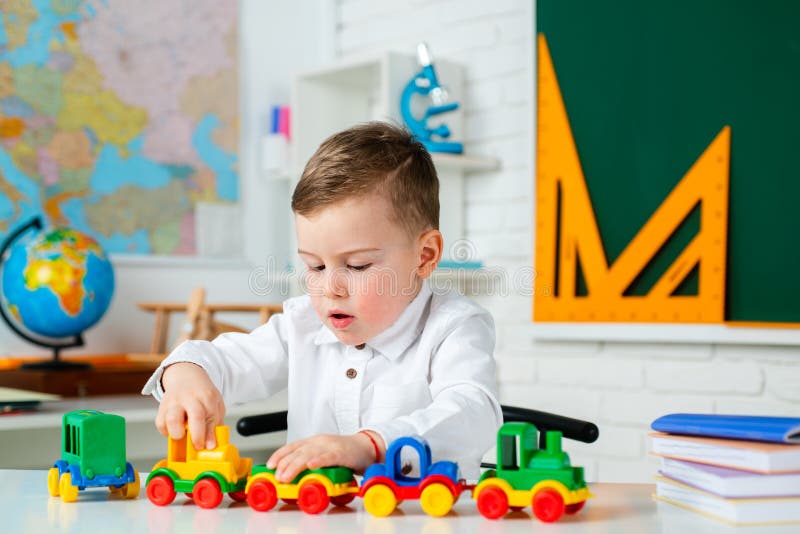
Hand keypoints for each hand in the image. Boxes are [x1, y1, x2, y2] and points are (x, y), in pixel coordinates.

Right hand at [155, 362, 225, 450]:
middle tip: (197, 445)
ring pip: (173, 419)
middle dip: (197, 434)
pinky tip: (174, 430)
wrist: (186, 377)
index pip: (210, 415)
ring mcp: (175, 402)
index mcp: (207, 396)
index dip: (210, 434)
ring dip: (178, 433)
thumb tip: (211, 445)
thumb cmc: (202, 394)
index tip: (209, 446)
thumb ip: (215, 423)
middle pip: (195, 415)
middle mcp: (190, 398)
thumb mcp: (215, 404)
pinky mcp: (162, 407)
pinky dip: (166, 432)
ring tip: (183, 435)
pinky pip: (161, 423)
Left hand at [266, 431, 384, 482]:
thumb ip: (309, 460)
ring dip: (295, 466)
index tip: (270, 465)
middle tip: (278, 477)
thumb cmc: (344, 453)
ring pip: (309, 454)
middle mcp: (319, 441)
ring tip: (286, 476)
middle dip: (285, 465)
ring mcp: (330, 446)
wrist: (365, 447)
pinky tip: (311, 466)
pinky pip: (328, 457)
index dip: (280, 455)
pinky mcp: (342, 453)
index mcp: (313, 442)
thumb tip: (291, 474)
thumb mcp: (322, 454)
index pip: (292, 446)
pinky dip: (319, 461)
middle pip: (297, 452)